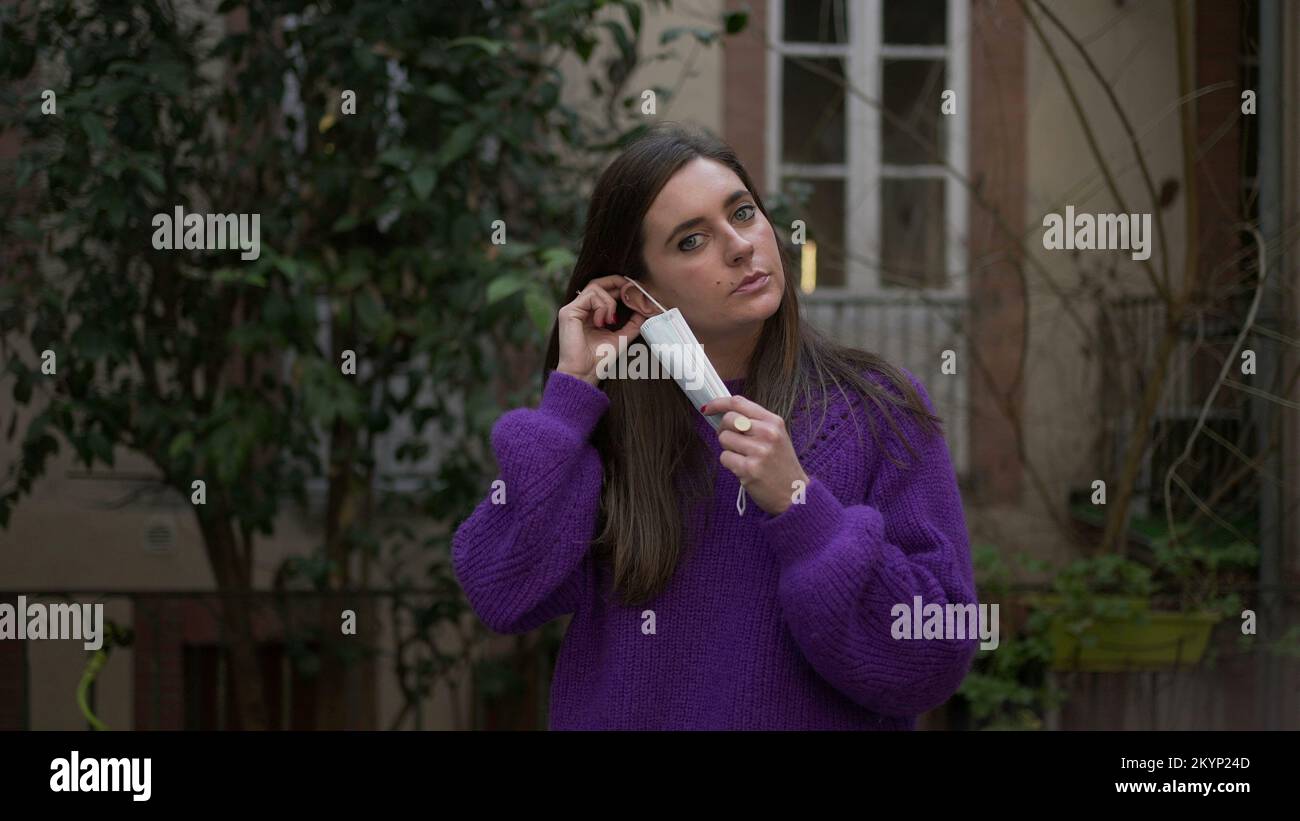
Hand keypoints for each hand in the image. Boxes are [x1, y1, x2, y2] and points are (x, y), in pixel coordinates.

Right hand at [555, 275, 647, 385]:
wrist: (584, 374)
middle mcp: (579, 308)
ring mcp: (572, 309)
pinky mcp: (568, 312)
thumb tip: (645, 309)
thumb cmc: (599, 359)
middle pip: (597, 282)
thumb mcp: (622, 337)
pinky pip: (590, 296)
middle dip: (617, 282)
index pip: (603, 289)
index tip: (635, 289)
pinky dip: (602, 306)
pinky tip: (603, 322)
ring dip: (610, 301)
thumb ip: (633, 323)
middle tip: (631, 288)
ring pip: (595, 287)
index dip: (619, 286)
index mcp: (589, 313)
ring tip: (612, 320)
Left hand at [701, 395, 808, 515]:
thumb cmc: (781, 465)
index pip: (738, 402)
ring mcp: (759, 451)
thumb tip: (723, 414)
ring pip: (724, 438)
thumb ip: (754, 423)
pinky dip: (730, 463)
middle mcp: (767, 433)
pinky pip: (724, 457)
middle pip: (728, 419)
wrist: (794, 495)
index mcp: (773, 422)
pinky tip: (744, 469)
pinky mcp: (749, 469)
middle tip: (732, 441)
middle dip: (723, 429)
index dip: (718, 403)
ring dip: (728, 449)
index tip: (708, 409)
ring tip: (743, 457)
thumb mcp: (776, 436)